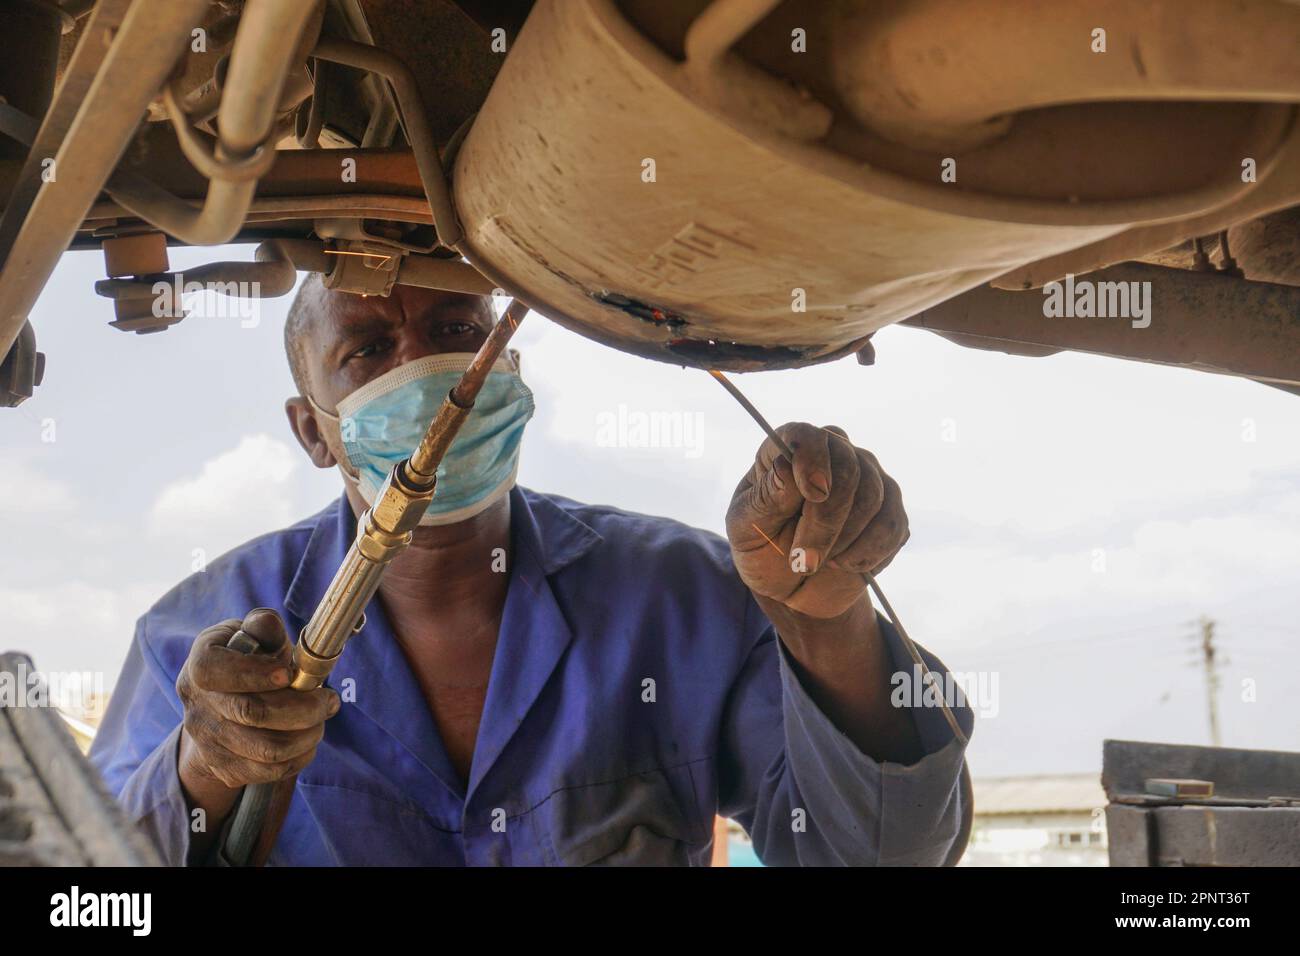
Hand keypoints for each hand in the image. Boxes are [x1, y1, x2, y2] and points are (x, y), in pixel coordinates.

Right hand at [175, 609, 338, 821]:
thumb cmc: (247, 660)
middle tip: (329, 700)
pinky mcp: (224, 768)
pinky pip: (268, 773)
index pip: (215, 671)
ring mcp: (207, 741)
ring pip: (266, 751)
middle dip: (302, 708)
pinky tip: (308, 739)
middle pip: (251, 714)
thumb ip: (262, 628)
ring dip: (307, 736)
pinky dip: (299, 758)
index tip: (289, 674)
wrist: (222, 702)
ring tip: (322, 719)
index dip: (254, 673)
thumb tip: (267, 623)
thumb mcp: (251, 636)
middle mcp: (196, 705)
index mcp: (200, 665)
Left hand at [726, 423, 908, 619]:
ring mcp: (868, 478)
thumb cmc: (762, 548)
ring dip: (844, 541)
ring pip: (874, 498)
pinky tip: (844, 565)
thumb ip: (765, 499)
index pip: (807, 436)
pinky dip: (869, 553)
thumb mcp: (746, 529)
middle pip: (848, 471)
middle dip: (826, 522)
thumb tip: (785, 468)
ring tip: (815, 564)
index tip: (813, 494)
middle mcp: (834, 454)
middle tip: (803, 560)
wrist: (792, 585)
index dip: (813, 460)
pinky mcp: (890, 510)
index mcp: (789, 450)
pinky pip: (893, 525)